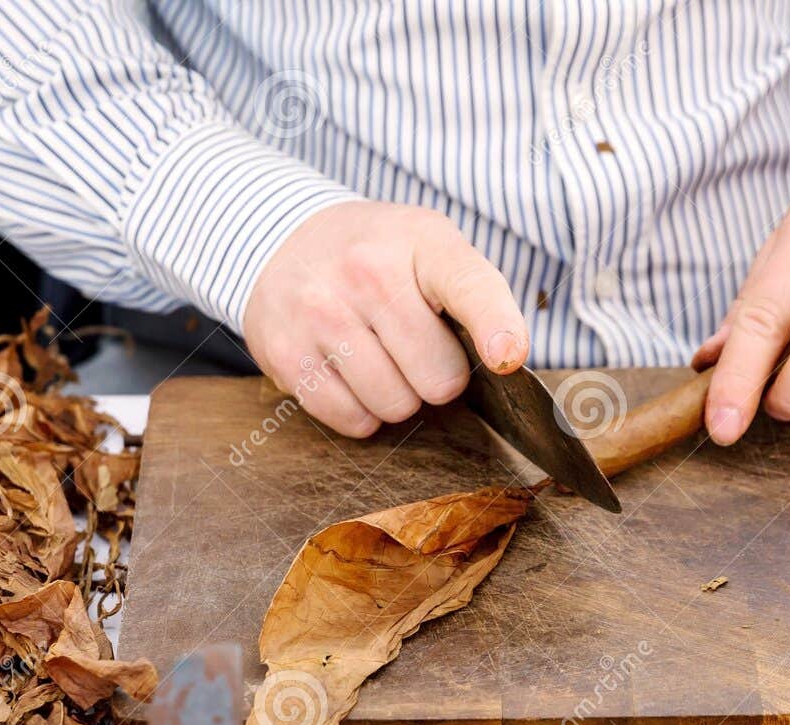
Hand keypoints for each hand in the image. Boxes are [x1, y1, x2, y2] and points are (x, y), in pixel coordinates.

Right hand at [243, 202, 527, 436]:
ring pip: (396, 405)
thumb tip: (506, 360)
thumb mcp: (431, 248)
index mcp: (420, 241)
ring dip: (397, 397)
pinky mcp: (286, 353)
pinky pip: (352, 420)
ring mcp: (320, 312)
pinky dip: (360, 412)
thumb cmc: (377, 256)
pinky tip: (350, 375)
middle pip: (439, 378)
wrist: (282, 240)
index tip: (506, 357)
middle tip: (412, 348)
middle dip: (435, 376)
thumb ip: (477, 297)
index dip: (495, 327)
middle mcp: (366, 271)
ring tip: (378, 357)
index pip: (469, 287)